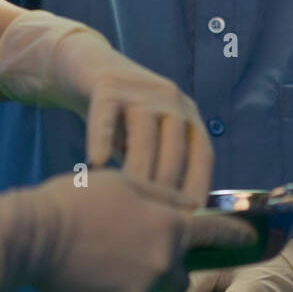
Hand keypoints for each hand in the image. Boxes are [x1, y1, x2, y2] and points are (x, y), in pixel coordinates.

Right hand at [0, 11, 213, 203]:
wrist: (89, 65)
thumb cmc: (124, 118)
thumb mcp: (151, 138)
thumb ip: (163, 166)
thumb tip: (176, 224)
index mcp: (188, 115)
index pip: (203, 154)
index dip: (199, 187)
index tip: (193, 223)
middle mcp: (171, 100)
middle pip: (174, 149)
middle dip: (166, 190)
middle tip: (154, 226)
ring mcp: (140, 90)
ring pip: (144, 136)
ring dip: (136, 172)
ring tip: (126, 206)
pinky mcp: (108, 86)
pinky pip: (106, 116)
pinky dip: (101, 140)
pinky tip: (95, 165)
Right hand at [0, 171, 257, 291]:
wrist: (35, 236)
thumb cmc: (79, 200)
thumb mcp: (127, 185)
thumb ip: (163, 197)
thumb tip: (188, 205)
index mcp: (170, 226)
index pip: (215, 232)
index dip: (235, 234)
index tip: (253, 237)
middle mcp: (162, 262)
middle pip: (180, 270)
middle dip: (169, 261)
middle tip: (139, 245)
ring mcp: (138, 290)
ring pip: (147, 282)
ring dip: (135, 270)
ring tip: (101, 251)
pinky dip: (110, 285)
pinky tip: (86, 266)